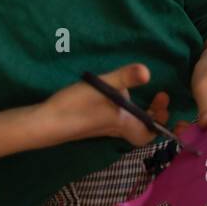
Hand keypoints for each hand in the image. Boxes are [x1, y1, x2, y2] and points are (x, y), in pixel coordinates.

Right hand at [40, 63, 169, 146]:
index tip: (161, 99)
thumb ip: (126, 77)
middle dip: (153, 114)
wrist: (44, 123)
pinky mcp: (91, 124)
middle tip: (157, 95)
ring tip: (140, 94)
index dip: (161, 121)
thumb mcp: (103, 87)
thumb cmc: (76, 106)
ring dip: (139, 111)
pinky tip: (116, 96)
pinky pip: (115, 120)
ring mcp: (102, 128)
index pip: (150, 133)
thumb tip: (147, 72)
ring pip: (128, 124)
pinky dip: (123, 110)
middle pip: (142, 128)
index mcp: (124, 124)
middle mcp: (115, 129)